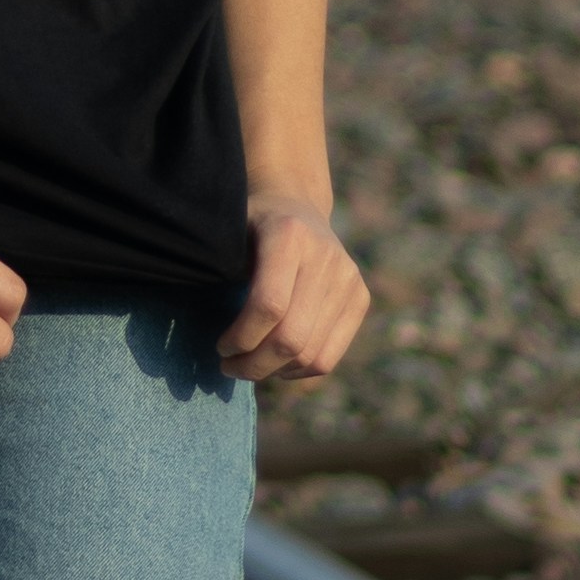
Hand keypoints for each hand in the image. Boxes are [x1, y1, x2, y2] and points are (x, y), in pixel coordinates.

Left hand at [220, 194, 369, 389]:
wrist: (295, 206)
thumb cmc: (248, 228)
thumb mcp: (229, 237)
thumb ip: (221, 275)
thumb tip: (219, 340)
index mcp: (289, 235)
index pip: (268, 305)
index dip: (241, 337)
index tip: (221, 347)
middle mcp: (326, 256)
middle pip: (291, 337)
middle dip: (254, 364)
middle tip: (230, 367)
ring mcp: (348, 278)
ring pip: (310, 355)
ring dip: (273, 372)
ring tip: (249, 367)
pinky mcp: (360, 298)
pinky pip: (328, 357)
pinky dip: (297, 372)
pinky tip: (276, 364)